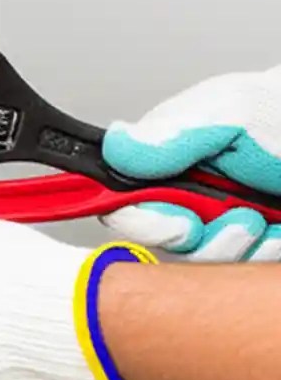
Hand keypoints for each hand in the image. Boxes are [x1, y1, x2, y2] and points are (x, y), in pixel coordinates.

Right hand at [102, 66, 280, 260]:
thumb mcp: (231, 112)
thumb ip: (170, 134)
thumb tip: (114, 146)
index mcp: (166, 163)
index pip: (123, 203)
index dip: (142, 220)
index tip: (177, 220)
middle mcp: (185, 194)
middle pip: (160, 242)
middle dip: (195, 238)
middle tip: (231, 218)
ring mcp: (218, 220)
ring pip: (200, 261)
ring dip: (234, 246)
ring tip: (262, 218)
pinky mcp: (250, 242)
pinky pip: (240, 268)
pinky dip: (261, 254)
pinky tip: (276, 231)